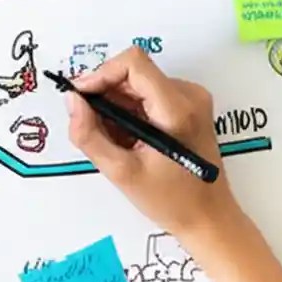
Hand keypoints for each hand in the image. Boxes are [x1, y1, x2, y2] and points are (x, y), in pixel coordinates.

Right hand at [66, 47, 242, 241]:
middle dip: (105, 94)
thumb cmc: (172, 200)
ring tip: (114, 140)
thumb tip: (72, 101)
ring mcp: (191, 99)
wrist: (209, 218)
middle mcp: (189, 95)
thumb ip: (89, 135)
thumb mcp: (121, 172)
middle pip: (133, 72)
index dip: (101, 74)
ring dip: (116, 105)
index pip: (133, 63)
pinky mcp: (188, 106)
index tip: (81, 97)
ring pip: (137, 83)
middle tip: (91, 125)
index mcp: (177, 109)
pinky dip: (129, 111)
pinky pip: (148, 93)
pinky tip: (129, 139)